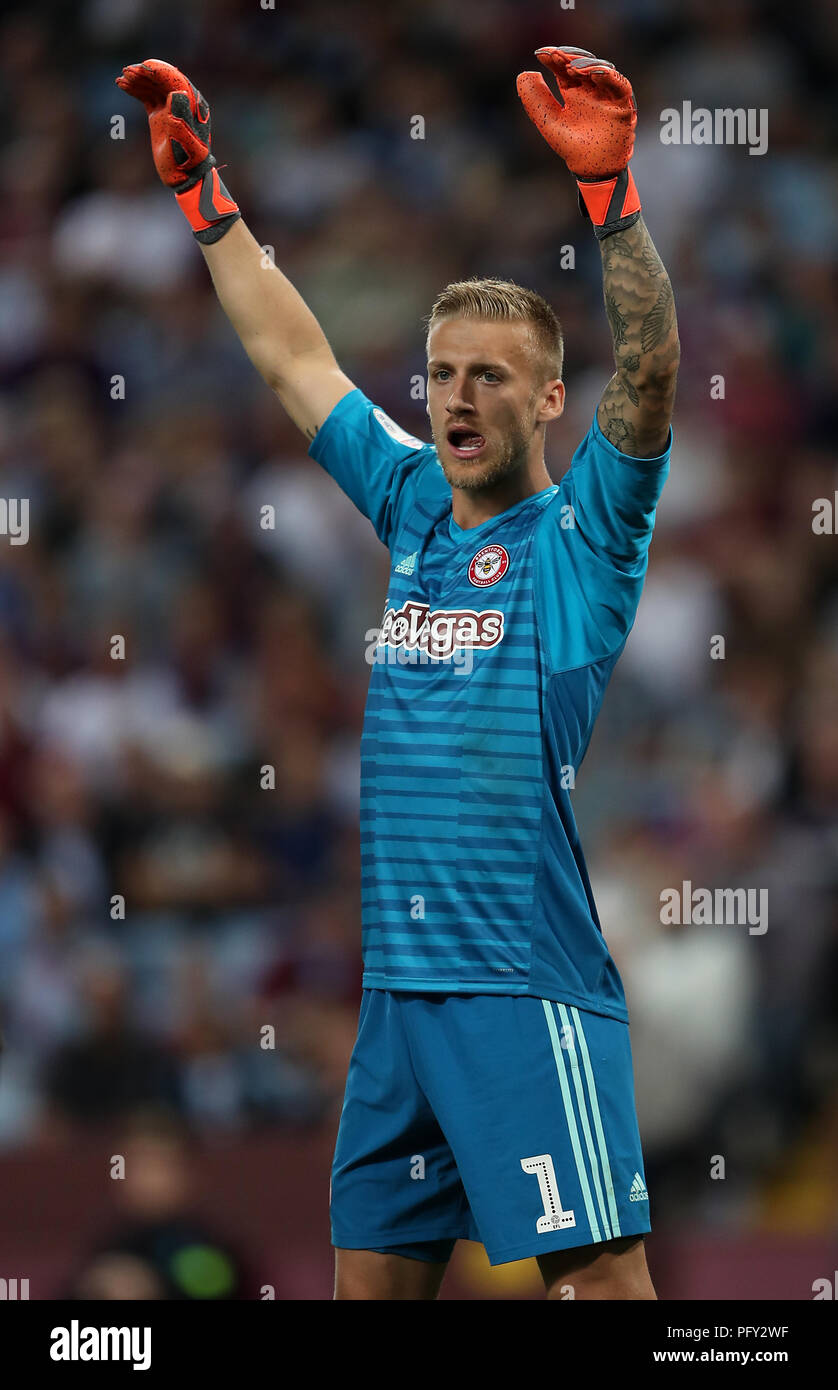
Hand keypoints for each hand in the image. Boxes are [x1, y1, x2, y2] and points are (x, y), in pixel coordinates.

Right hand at [116, 59, 213, 188]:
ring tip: (122, 78)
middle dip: (145, 73)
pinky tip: (122, 84)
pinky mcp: (161, 114)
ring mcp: (172, 108)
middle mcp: (184, 103)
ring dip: (138, 80)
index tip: (140, 69)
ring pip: (154, 86)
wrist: (184, 178)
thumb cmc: (186, 163)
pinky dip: (136, 89)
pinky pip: (148, 95)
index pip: (175, 80)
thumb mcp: (184, 142)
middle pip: (163, 79)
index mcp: (193, 105)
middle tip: (127, 72)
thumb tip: (177, 92)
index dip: (157, 71)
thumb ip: (181, 118)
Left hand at [517, 46, 635, 178]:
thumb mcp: (549, 122)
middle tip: (555, 54)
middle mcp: (591, 88)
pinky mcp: (623, 102)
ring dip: (587, 65)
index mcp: (573, 91)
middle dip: (569, 57)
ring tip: (571, 67)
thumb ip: (535, 101)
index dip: (553, 58)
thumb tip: (523, 74)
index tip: (540, 54)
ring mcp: (607, 93)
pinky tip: (594, 73)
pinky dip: (608, 76)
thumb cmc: (572, 147)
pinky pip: (619, 84)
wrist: (592, 169)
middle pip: (582, 63)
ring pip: (601, 69)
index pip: (563, 68)